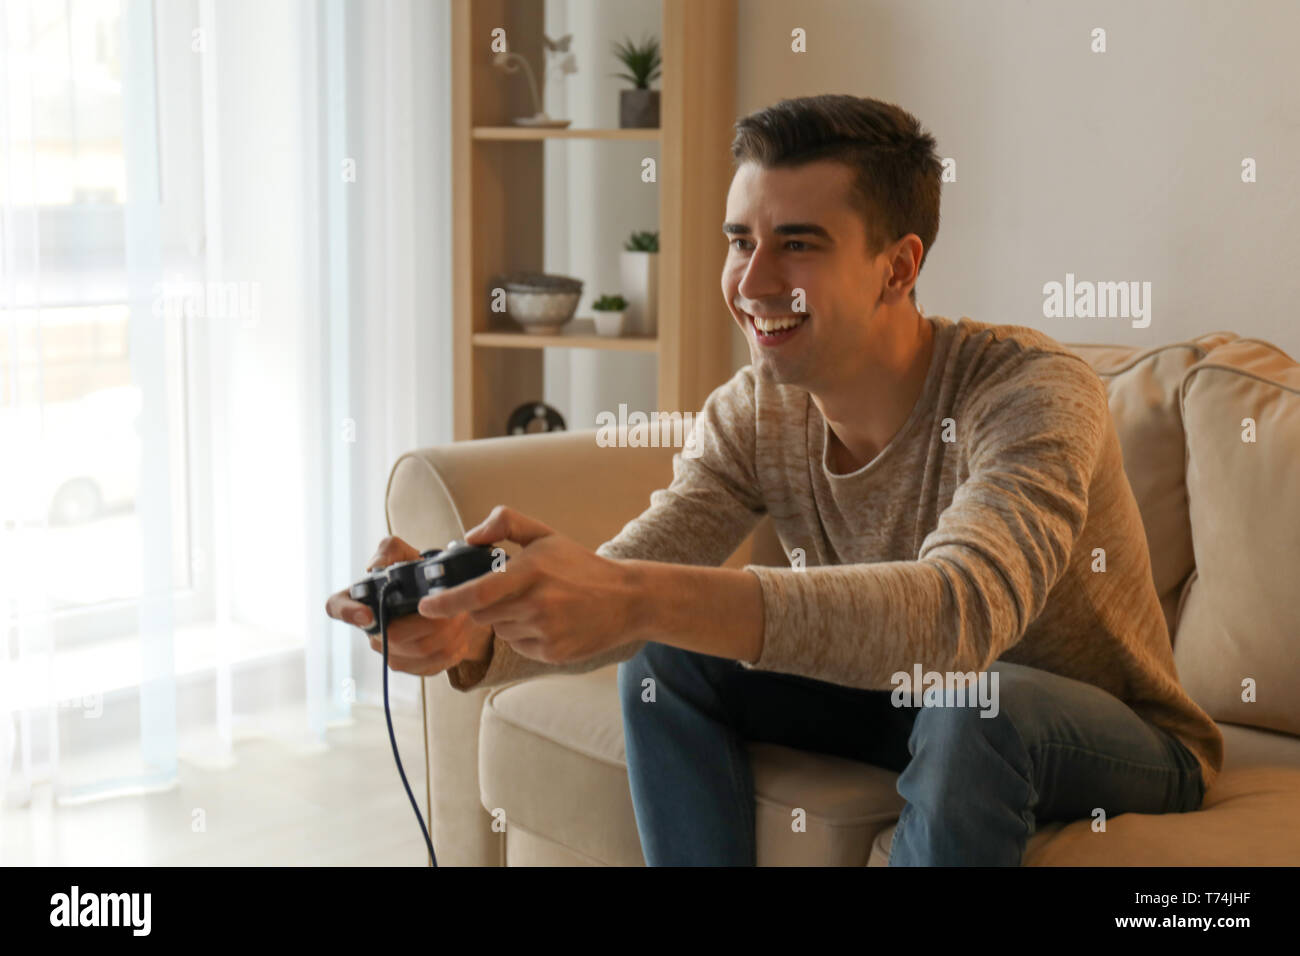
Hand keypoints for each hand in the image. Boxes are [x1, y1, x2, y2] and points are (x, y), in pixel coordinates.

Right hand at [323, 535, 492, 675]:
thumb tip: (376, 566)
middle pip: (394, 636)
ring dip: (447, 634)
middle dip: (429, 622)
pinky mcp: (412, 667)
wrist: (446, 597)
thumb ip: (389, 550)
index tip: (368, 615)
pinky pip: (433, 665)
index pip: (337, 608)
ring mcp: (390, 652)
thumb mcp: (405, 553)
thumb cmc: (417, 573)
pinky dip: (453, 649)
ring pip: (418, 652)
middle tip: (453, 608)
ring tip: (462, 617)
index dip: (349, 613)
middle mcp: (370, 630)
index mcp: (360, 599)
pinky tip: (461, 634)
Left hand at [417, 506, 637, 664]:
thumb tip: (469, 537)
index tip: (425, 606)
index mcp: (532, 572)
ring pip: (499, 631)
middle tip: (511, 591)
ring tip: (538, 605)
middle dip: (484, 604)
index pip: (478, 593)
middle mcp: (537, 605)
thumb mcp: (546, 535)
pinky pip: (519, 646)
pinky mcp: (552, 653)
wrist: (627, 599)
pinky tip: (548, 621)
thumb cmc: (580, 566)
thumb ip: (505, 523)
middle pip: (482, 614)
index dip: (447, 602)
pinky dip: (524, 635)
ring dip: (506, 619)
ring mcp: (546, 632)